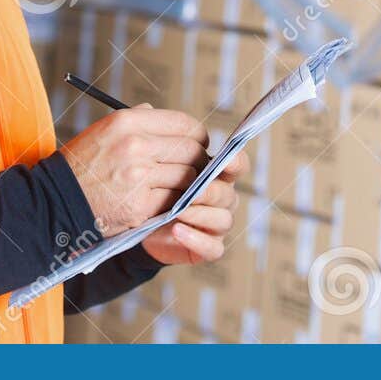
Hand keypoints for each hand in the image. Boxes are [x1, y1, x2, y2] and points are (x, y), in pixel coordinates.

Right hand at [58, 105, 208, 236]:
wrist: (56, 200)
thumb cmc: (83, 164)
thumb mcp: (105, 130)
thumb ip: (139, 120)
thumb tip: (168, 120)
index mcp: (128, 122)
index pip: (184, 124)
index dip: (198, 136)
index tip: (199, 143)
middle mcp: (136, 146)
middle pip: (191, 151)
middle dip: (198, 161)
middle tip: (196, 167)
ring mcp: (139, 177)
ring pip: (187, 178)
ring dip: (187, 184)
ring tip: (178, 186)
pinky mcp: (140, 206)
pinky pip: (174, 201)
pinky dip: (174, 203)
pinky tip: (164, 201)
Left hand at [143, 147, 248, 265]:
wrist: (142, 224)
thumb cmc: (157, 190)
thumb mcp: (163, 167)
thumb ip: (175, 149)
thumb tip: (178, 132)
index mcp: (218, 175)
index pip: (237, 166)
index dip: (236, 162)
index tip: (226, 160)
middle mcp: (223, 199)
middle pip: (228, 194)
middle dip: (209, 192)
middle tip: (191, 192)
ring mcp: (217, 225)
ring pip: (223, 220)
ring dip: (200, 215)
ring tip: (177, 213)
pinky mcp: (209, 247)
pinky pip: (213, 248)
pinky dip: (196, 240)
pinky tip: (177, 231)